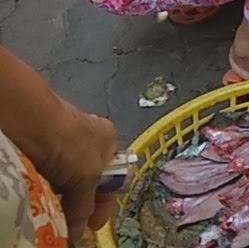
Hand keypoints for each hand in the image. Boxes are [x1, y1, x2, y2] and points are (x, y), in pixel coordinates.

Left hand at [34, 100, 118, 237]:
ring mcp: (62, 146)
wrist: (31, 122)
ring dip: (60, 197)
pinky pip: (45, 177)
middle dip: (79, 202)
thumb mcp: (88, 177)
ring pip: (64, 182)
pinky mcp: (40, 150)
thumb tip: (79, 230)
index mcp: (110, 142)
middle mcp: (88, 142)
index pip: (113, 179)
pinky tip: (42, 195)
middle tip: (72, 220)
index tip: (94, 224)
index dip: (104, 203)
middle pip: (86, 182)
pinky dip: (44, 189)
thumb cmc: (70, 141)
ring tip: (54, 208)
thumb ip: (86, 205)